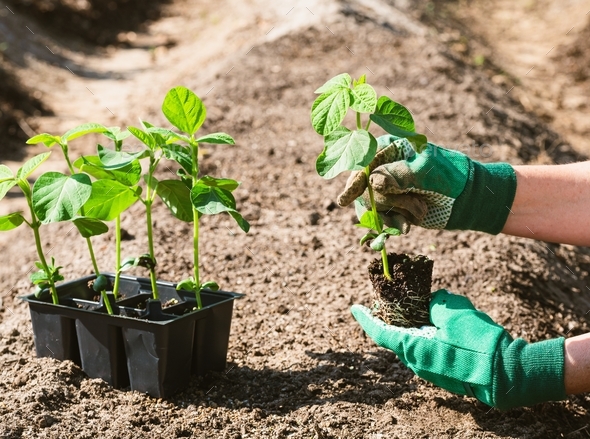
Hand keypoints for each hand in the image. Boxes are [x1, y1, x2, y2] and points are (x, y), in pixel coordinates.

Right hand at [338, 136, 516, 233]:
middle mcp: (382, 166)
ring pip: (368, 205)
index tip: (346, 198)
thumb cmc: (450, 177)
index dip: (354, 180)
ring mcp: (384, 187)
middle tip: (416, 204)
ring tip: (418, 212)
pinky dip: (391, 225)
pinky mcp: (389, 206)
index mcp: (389, 148)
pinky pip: (376, 219)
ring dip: (392, 214)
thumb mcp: (426, 173)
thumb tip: (372, 181)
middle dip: (388, 200)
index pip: (362, 161)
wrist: (466, 200)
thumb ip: (399, 175)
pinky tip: (407, 227)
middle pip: (363, 187)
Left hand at [351, 290, 565, 409]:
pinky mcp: (445, 373)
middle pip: (398, 336)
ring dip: (415, 326)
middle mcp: (417, 363)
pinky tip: (440, 323)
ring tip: (421, 307)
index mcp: (413, 348)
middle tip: (393, 299)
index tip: (355, 307)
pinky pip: (429, 350)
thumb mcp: (453, 311)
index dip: (366, 319)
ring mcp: (431, 372)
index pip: (380, 332)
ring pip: (415, 343)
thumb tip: (431, 302)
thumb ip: (435, 303)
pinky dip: (427, 335)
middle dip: (394, 317)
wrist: (506, 374)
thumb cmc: (478, 341)